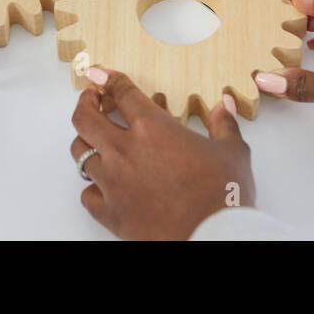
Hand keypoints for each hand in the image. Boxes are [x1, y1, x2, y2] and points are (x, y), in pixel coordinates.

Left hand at [69, 68, 252, 239]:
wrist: (212, 239)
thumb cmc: (222, 197)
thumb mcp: (232, 152)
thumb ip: (223, 125)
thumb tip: (222, 106)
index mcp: (153, 129)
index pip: (123, 94)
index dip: (110, 79)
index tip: (102, 74)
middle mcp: (125, 151)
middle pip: (86, 119)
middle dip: (84, 104)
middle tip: (90, 100)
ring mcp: (114, 182)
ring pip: (80, 154)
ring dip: (85, 143)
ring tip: (95, 140)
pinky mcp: (111, 212)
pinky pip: (87, 194)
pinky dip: (92, 187)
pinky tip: (103, 185)